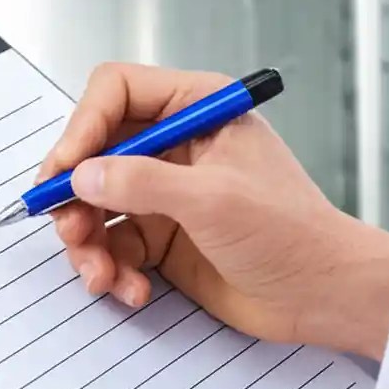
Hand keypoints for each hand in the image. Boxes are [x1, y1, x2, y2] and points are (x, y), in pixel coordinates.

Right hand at [42, 63, 388, 359]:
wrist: (323, 294)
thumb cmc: (291, 234)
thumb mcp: (212, 199)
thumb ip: (142, 182)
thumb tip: (84, 175)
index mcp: (197, 109)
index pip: (117, 93)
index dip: (83, 127)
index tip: (66, 171)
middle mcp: (177, 145)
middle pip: (96, 152)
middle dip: (76, 195)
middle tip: (69, 229)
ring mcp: (168, 193)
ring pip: (97, 205)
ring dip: (88, 244)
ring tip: (101, 275)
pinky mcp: (165, 238)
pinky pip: (115, 247)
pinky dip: (113, 271)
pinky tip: (131, 291)